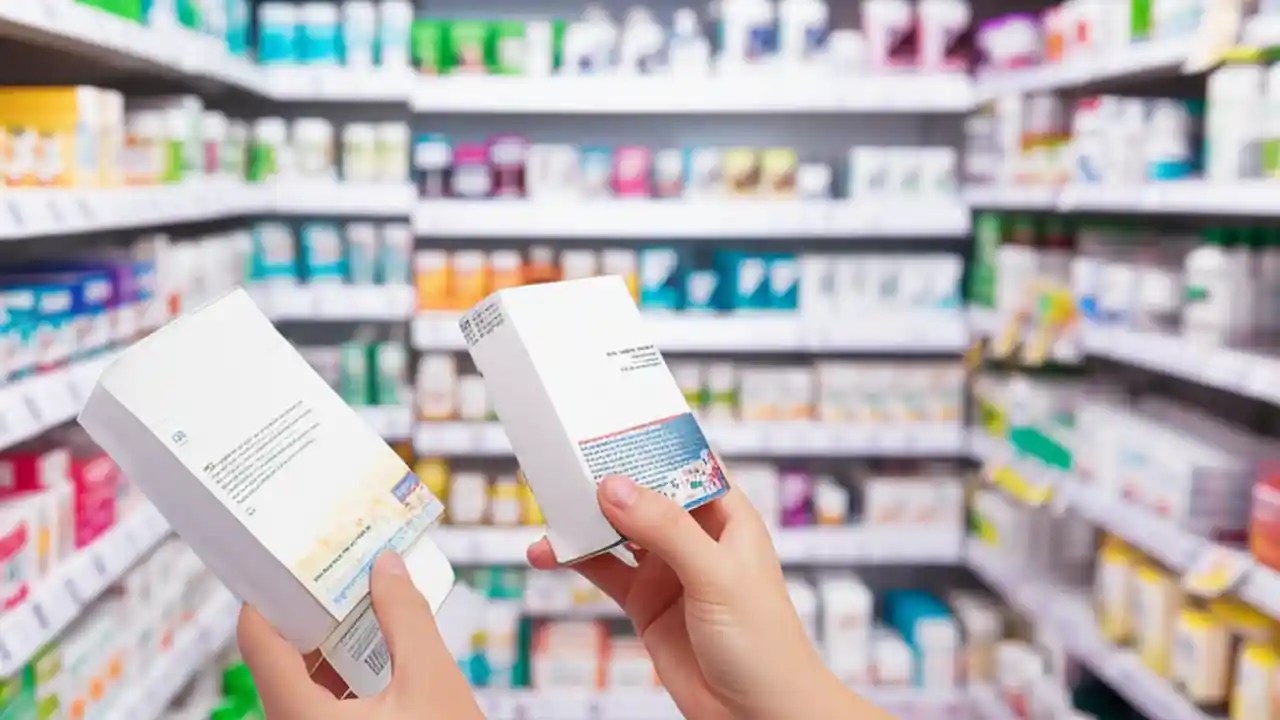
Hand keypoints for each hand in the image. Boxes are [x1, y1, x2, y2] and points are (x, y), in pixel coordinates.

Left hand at [237, 552, 482, 719]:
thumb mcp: (431, 679)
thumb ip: (405, 616)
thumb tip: (386, 565)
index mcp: (302, 718)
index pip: (258, 643)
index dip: (270, 594)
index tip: (291, 560)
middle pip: (281, 660)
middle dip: (314, 613)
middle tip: (340, 574)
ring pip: (303, 685)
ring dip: (332, 644)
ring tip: (366, 606)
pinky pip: (322, 706)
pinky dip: (344, 675)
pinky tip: (378, 653)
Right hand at [527, 477, 890, 719]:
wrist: (760, 715)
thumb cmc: (766, 643)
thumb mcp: (716, 576)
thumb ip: (665, 530)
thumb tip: (615, 487)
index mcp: (727, 516)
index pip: (685, 464)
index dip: (651, 442)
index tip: (611, 420)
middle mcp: (696, 537)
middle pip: (644, 493)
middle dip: (608, 477)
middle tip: (564, 457)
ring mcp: (668, 570)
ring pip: (617, 530)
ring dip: (584, 518)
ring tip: (547, 502)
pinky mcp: (646, 603)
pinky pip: (604, 571)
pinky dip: (574, 560)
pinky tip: (548, 552)